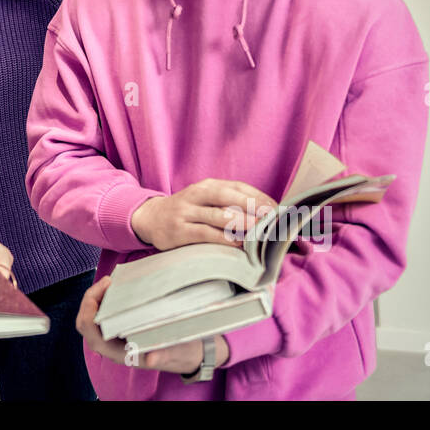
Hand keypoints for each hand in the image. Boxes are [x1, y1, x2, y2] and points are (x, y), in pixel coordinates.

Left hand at [75, 275, 228, 371]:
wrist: (192, 353)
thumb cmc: (182, 352)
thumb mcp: (176, 351)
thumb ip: (163, 354)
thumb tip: (152, 358)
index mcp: (121, 354)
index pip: (92, 335)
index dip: (90, 312)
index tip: (103, 291)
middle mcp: (114, 345)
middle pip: (87, 323)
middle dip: (91, 299)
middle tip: (108, 281)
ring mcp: (116, 336)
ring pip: (94, 316)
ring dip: (98, 297)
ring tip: (112, 281)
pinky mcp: (122, 326)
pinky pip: (105, 312)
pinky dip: (107, 298)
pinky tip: (119, 286)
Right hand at [131, 179, 277, 251]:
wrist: (150, 218)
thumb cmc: (187, 210)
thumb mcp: (205, 199)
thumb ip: (230, 203)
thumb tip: (265, 214)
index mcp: (208, 185)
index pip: (238, 187)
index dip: (259, 197)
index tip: (279, 209)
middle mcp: (196, 194)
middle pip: (228, 197)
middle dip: (252, 207)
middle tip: (273, 218)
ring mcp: (186, 212)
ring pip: (218, 216)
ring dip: (241, 223)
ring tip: (260, 231)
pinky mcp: (179, 231)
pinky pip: (204, 234)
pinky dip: (223, 239)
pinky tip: (237, 244)